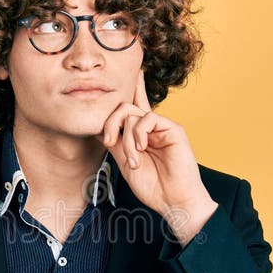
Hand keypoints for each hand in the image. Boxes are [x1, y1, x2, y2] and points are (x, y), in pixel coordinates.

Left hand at [97, 69, 217, 241]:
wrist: (173, 201)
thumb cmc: (152, 186)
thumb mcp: (125, 162)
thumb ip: (116, 142)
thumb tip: (98, 126)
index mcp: (140, 133)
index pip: (132, 106)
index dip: (132, 87)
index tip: (132, 71)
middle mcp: (151, 127)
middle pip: (124, 106)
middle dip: (110, 123)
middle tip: (108, 142)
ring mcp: (162, 126)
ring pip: (132, 114)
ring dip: (126, 139)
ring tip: (133, 160)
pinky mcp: (173, 129)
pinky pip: (148, 118)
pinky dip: (139, 134)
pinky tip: (141, 149)